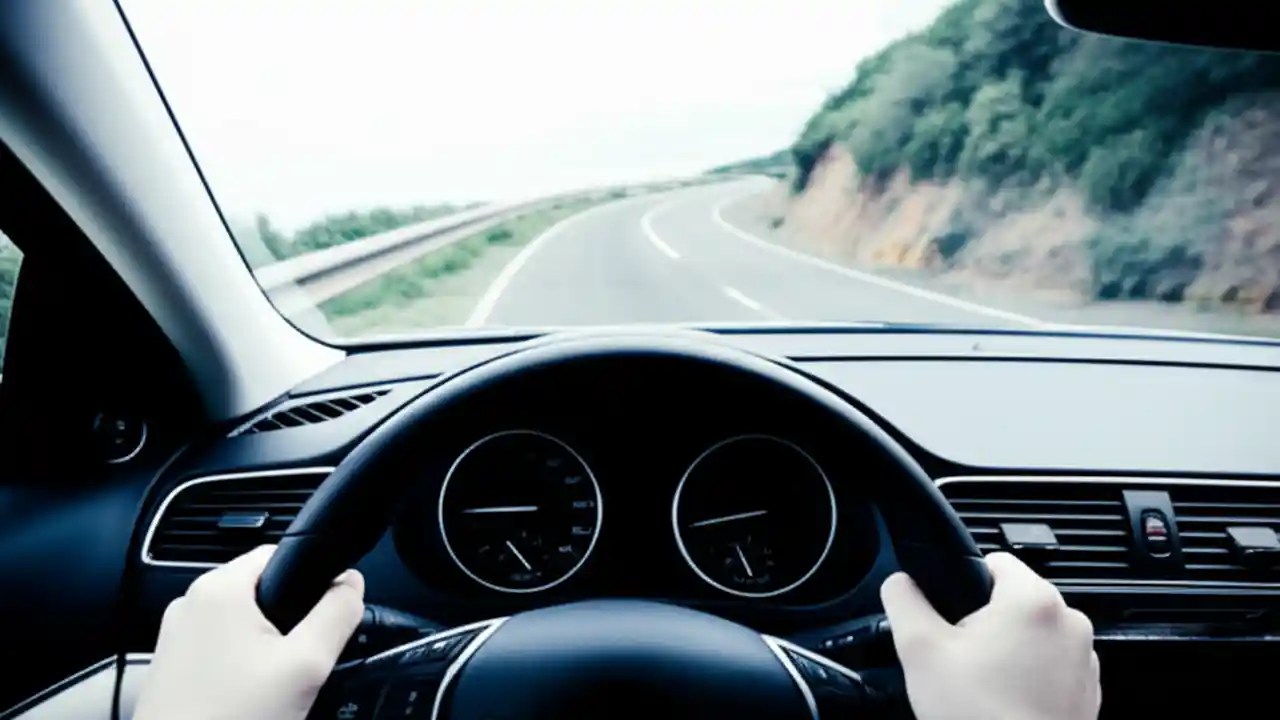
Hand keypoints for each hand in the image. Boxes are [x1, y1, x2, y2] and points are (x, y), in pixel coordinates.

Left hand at [133, 545, 364, 719]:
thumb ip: (336, 615)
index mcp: (219, 588)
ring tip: (271, 689)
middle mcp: (190, 604)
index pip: (281, 554)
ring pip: (243, 625)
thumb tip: (351, 583)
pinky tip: (248, 700)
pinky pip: (221, 650)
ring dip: (265, 648)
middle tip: (298, 665)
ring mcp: (176, 637)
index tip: (323, 620)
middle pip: (263, 591)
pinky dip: (240, 667)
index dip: (313, 581)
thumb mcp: (305, 665)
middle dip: (289, 623)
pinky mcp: (172, 667)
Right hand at [881, 552, 1099, 719]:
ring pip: (1032, 635)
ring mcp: (1085, 659)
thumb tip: (899, 582)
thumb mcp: (920, 650)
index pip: (994, 562)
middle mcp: (1069, 622)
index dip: (963, 586)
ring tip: (985, 688)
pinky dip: (1029, 677)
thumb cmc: (978, 716)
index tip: (952, 621)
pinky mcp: (1088, 691)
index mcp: (1033, 600)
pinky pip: (1051, 667)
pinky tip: (1006, 703)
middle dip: (985, 624)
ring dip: (1009, 652)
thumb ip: (903, 601)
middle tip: (963, 662)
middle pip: (1013, 601)